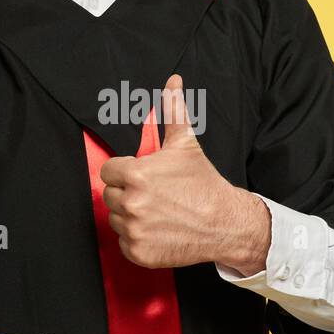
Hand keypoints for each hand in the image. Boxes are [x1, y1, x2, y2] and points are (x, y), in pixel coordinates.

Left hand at [99, 73, 271, 272]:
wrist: (225, 222)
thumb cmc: (203, 183)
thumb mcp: (185, 144)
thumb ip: (172, 111)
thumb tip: (172, 82)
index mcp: (135, 175)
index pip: (108, 171)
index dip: (125, 172)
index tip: (144, 177)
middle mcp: (131, 203)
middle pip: (110, 195)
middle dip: (128, 193)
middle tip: (155, 195)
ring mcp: (134, 230)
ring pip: (116, 219)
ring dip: (131, 216)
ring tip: (158, 212)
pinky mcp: (138, 252)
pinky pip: (124, 243)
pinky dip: (138, 239)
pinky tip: (159, 230)